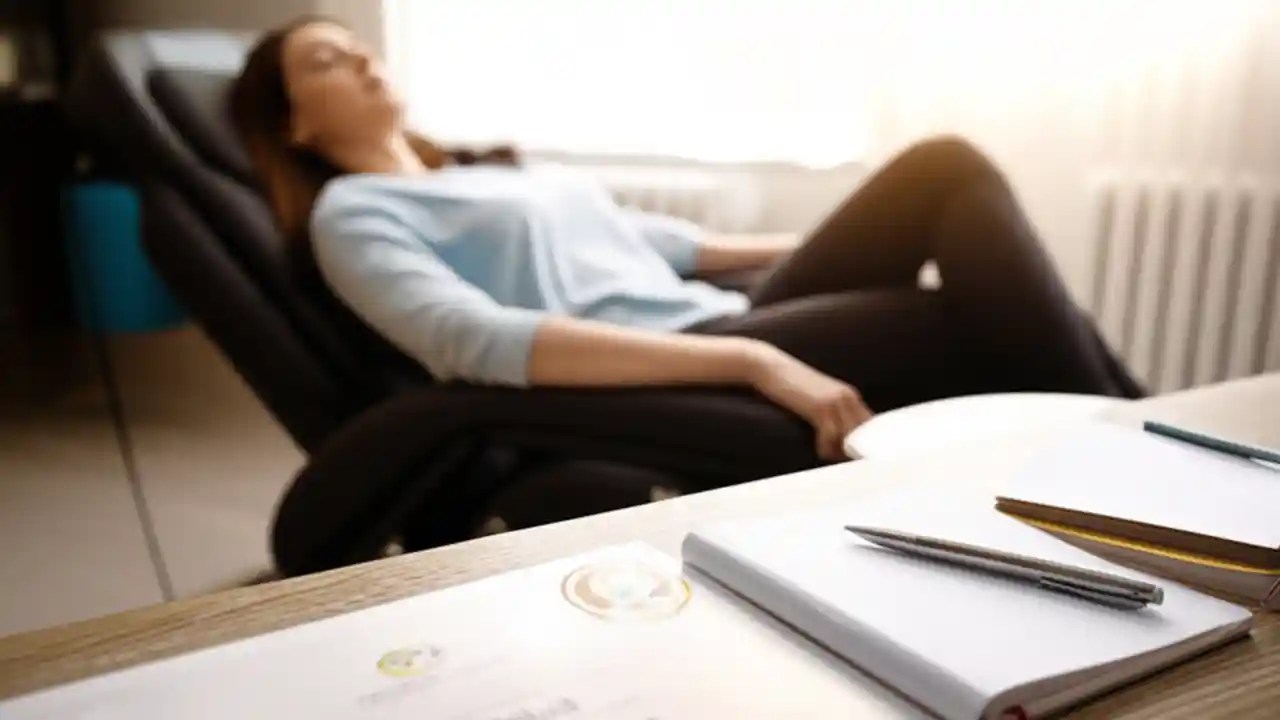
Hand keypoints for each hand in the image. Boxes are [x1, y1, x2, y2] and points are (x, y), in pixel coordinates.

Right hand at [743, 343, 873, 460]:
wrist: (772, 368)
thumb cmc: (792, 384)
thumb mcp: (819, 395)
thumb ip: (834, 409)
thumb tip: (842, 435)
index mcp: (849, 393)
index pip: (869, 422)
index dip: (866, 440)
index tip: (858, 454)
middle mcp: (846, 396)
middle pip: (862, 431)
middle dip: (855, 449)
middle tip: (845, 461)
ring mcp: (834, 401)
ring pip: (848, 436)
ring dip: (840, 451)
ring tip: (830, 457)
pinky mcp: (819, 408)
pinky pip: (830, 437)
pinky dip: (826, 449)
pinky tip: (820, 452)